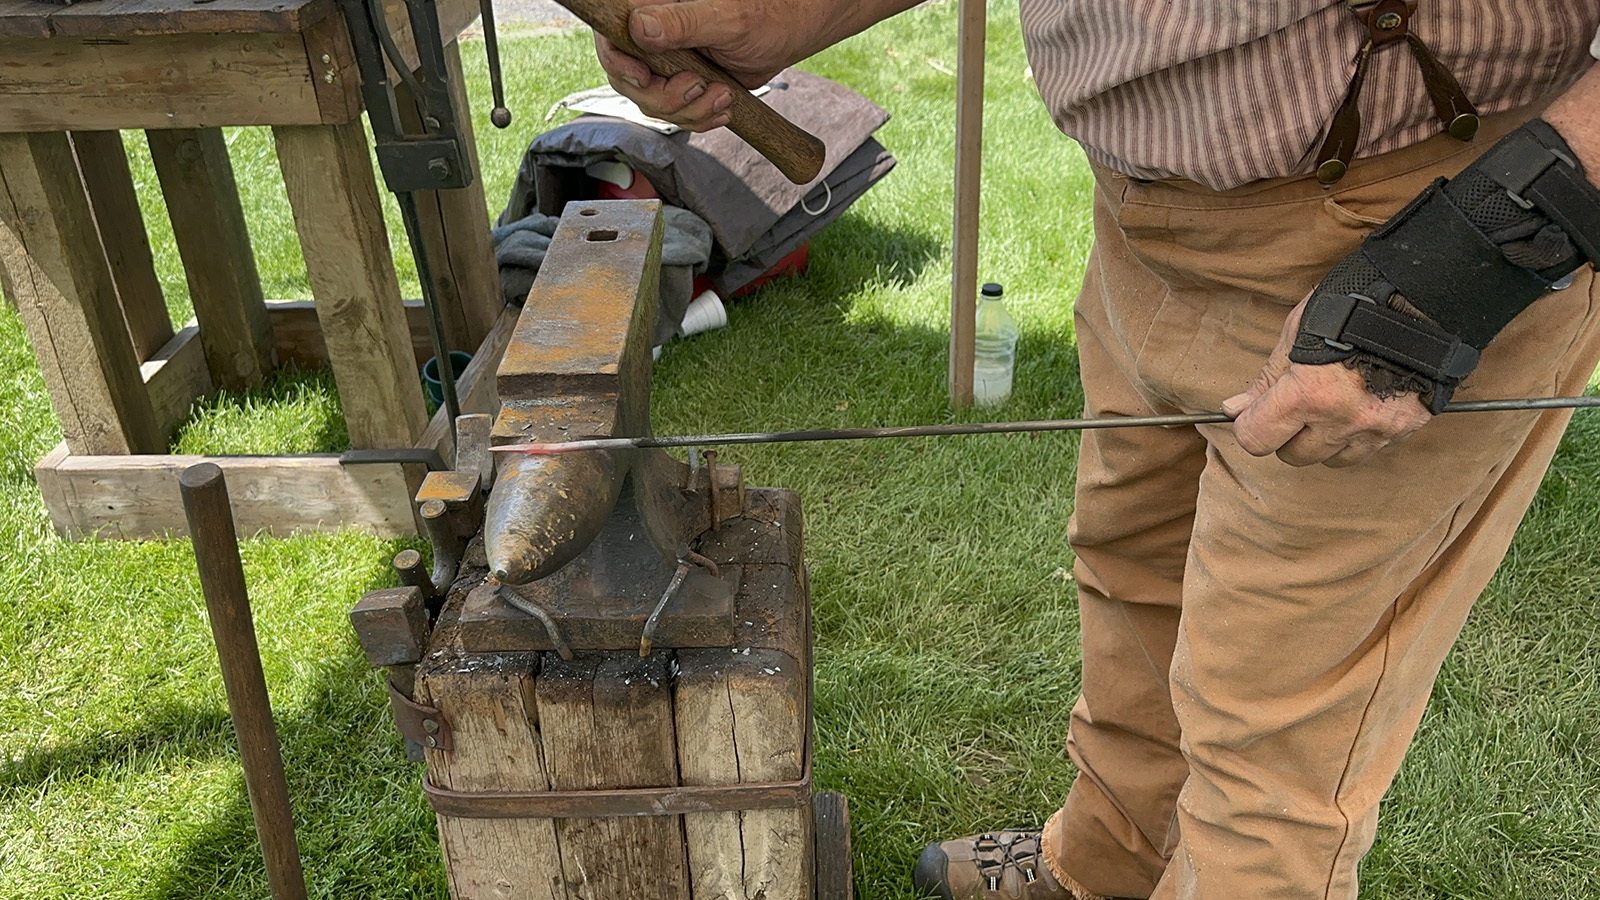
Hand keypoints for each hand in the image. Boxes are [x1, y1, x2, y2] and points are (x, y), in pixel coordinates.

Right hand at [594, 0, 911, 130]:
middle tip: (699, 87)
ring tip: (723, 96)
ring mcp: (666, 61)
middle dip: (665, 97)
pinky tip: (722, 107)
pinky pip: (675, 113)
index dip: (620, 65)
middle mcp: (652, 35)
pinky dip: (698, 118)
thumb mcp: (726, 17)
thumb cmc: (767, 10)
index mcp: (652, 8)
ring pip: (652, 103)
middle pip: (629, 80)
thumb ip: (682, 21)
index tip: (644, 80)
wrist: (791, 29)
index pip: (611, 40)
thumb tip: (642, 28)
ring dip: (688, 112)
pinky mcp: (683, 82)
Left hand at [1221, 296, 1432, 466]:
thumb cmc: (1353, 305)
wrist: (1422, 298)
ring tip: (1329, 404)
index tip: (1253, 415)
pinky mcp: (1404, 428)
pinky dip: (1354, 437)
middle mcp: (1342, 419)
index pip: (1257, 439)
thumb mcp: (1297, 332)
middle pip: (1293, 455)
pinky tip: (1356, 407)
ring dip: (1321, 440)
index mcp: (1308, 393)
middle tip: (1295, 406)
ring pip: (1330, 460)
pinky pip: (1366, 451)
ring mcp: (1376, 427)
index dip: (1249, 426)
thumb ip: (1267, 379)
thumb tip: (1236, 409)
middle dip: (1286, 434)